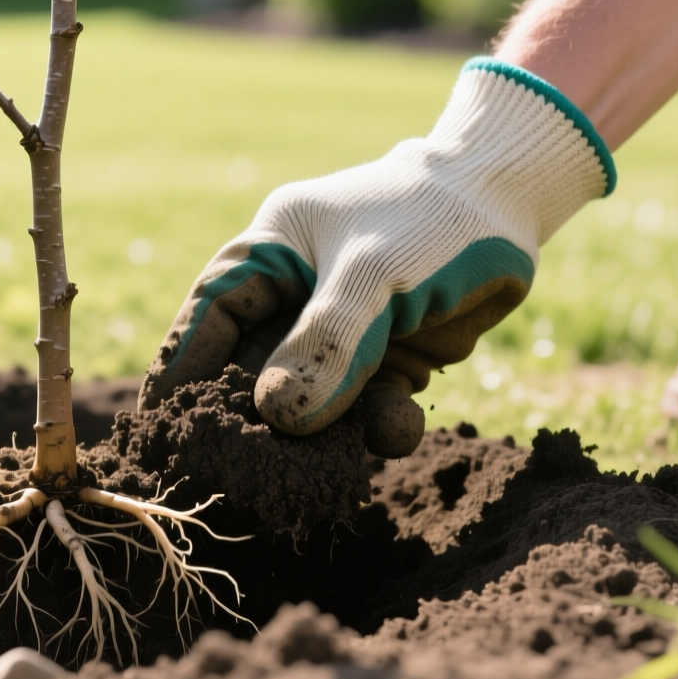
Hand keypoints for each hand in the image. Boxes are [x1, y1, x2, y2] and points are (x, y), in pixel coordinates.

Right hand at [140, 59, 615, 456]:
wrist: (512, 206)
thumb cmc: (432, 219)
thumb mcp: (376, 274)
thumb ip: (329, 343)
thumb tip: (279, 417)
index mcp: (268, 253)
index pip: (210, 316)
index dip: (184, 369)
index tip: (166, 424)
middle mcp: (294, 295)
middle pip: (255, 369)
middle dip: (253, 420)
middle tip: (237, 472)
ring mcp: (339, 330)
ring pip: (313, 398)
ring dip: (322, 434)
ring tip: (323, 469)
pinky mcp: (384, 358)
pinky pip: (367, 408)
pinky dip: (378, 427)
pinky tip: (398, 430)